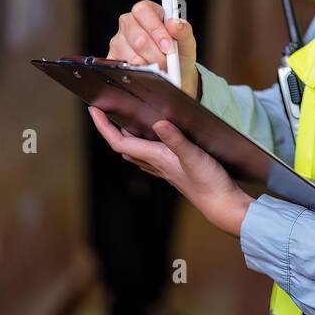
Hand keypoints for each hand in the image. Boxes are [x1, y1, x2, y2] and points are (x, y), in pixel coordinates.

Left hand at [88, 109, 253, 236]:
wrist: (220, 204)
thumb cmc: (208, 182)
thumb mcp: (192, 156)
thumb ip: (175, 139)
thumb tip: (159, 123)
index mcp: (155, 157)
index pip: (119, 142)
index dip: (104, 126)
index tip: (94, 110)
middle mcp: (155, 163)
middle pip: (123, 146)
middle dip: (110, 130)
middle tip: (104, 112)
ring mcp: (163, 168)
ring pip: (135, 152)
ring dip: (125, 137)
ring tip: (123, 120)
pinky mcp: (174, 169)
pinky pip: (149, 156)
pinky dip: (143, 144)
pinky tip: (153, 138)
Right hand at [107, 0, 199, 100]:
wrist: (175, 75)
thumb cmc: (179, 53)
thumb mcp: (187, 41)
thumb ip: (184, 30)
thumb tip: (173, 23)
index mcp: (146, 11)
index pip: (144, 11)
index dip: (156, 30)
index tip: (168, 46)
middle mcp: (129, 23)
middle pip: (138, 38)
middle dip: (156, 54)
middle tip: (167, 63)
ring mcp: (118, 41)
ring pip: (131, 56)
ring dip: (149, 66)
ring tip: (160, 68)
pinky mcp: (113, 58)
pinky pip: (123, 67)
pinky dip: (139, 73)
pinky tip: (147, 73)